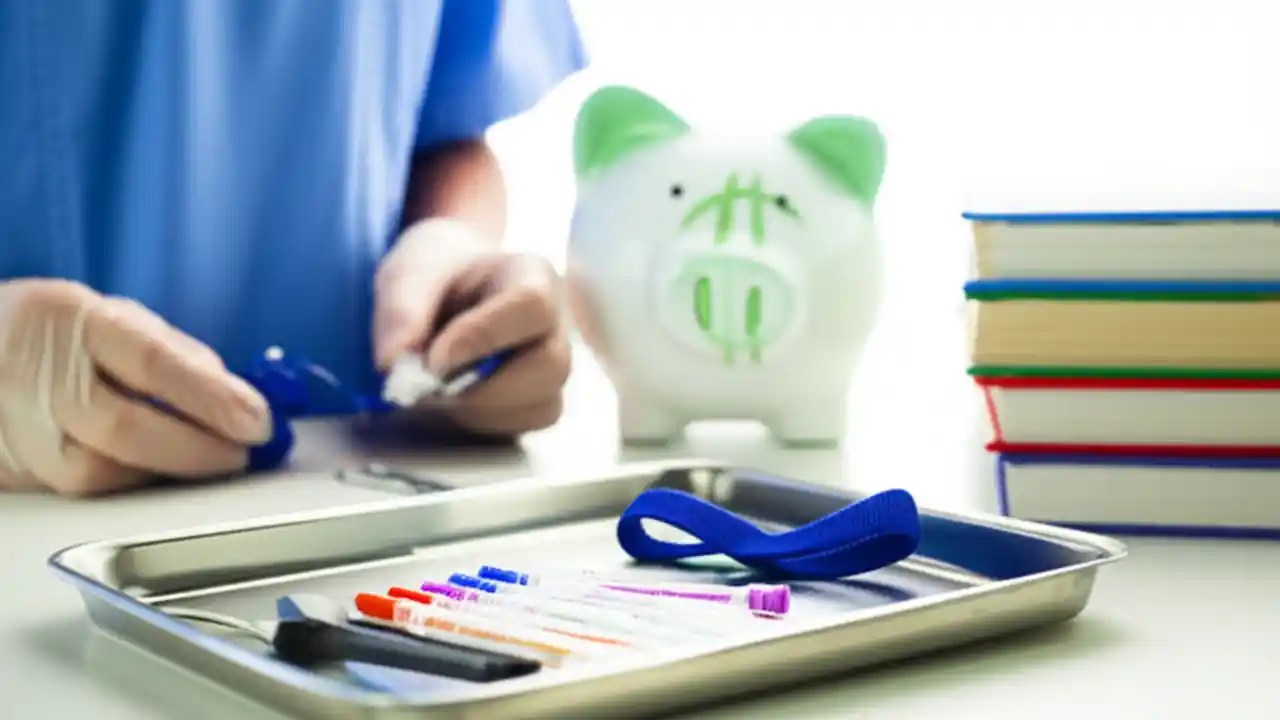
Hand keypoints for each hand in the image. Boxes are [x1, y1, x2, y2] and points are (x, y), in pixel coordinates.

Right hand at [0, 279, 271, 495]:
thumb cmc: (52, 333)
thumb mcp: (113, 318)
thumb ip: (177, 355)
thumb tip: (239, 400)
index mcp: (69, 318)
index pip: (151, 361)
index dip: (212, 398)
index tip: (259, 422)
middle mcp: (35, 374)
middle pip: (124, 428)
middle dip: (197, 450)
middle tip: (241, 454)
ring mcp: (14, 428)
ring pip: (98, 473)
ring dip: (164, 475)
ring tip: (202, 462)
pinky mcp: (8, 470)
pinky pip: (76, 492)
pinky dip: (127, 487)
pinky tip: (153, 474)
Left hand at [372, 218, 570, 434]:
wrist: (448, 287)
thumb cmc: (437, 273)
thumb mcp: (408, 274)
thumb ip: (400, 311)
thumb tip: (392, 363)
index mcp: (532, 275)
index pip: (530, 306)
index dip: (482, 337)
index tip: (433, 359)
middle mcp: (555, 323)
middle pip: (550, 365)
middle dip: (484, 386)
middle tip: (431, 384)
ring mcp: (553, 365)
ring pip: (541, 404)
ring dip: (480, 409)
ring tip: (438, 390)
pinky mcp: (538, 400)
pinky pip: (524, 426)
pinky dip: (483, 422)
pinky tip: (455, 400)